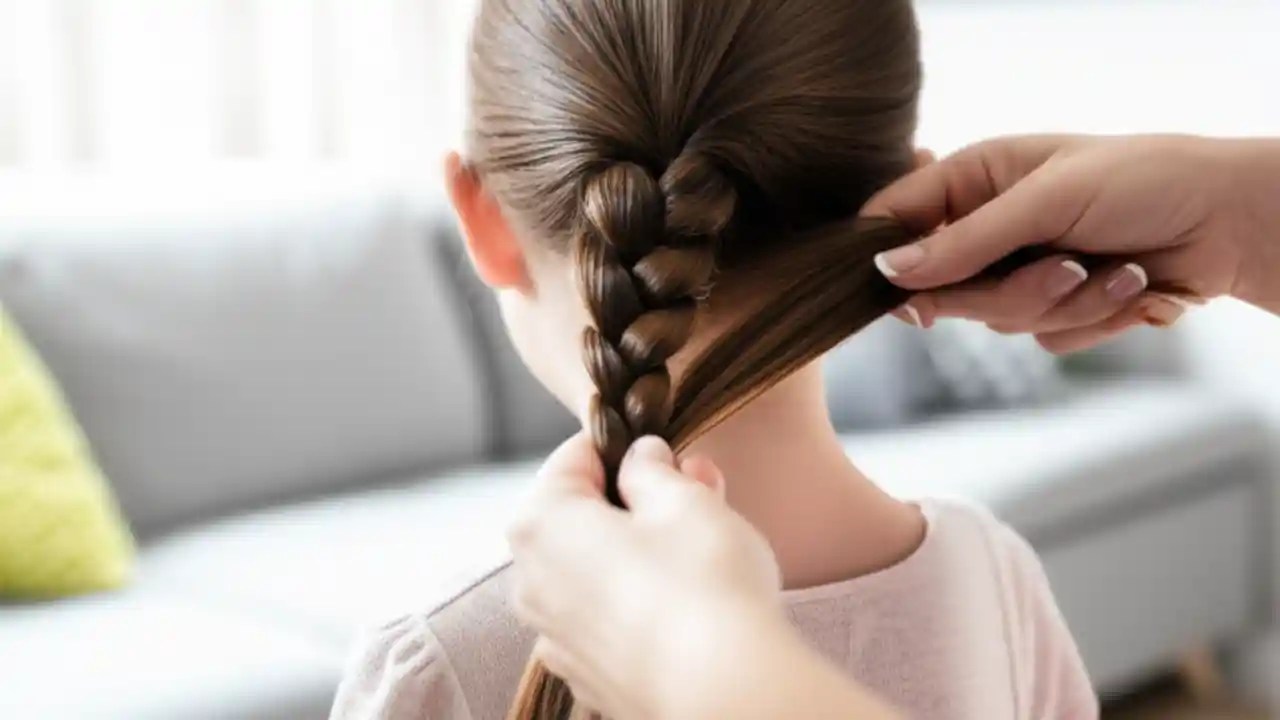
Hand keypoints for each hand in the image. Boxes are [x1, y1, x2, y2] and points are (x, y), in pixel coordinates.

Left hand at [507, 434, 781, 719]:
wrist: (724, 691)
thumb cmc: (701, 583)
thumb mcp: (683, 501)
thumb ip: (652, 471)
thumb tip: (640, 458)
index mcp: (541, 523)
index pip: (575, 459)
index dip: (626, 448)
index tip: (667, 454)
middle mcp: (532, 582)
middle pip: (581, 517)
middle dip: (637, 500)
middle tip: (698, 491)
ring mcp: (556, 636)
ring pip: (594, 569)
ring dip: (640, 549)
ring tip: (703, 542)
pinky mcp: (588, 675)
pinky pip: (606, 618)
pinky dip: (638, 601)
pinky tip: (686, 601)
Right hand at [864, 135, 1279, 352]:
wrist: (1231, 221)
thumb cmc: (1143, 180)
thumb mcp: (1045, 200)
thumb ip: (963, 241)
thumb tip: (888, 271)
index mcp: (975, 179)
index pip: (896, 220)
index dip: (890, 261)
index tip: (908, 297)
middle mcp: (990, 226)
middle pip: (945, 288)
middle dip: (1012, 288)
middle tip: (1064, 265)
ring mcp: (1022, 269)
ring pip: (999, 320)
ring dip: (1065, 303)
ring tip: (1119, 270)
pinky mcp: (1058, 306)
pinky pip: (1044, 338)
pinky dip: (1092, 319)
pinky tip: (1130, 285)